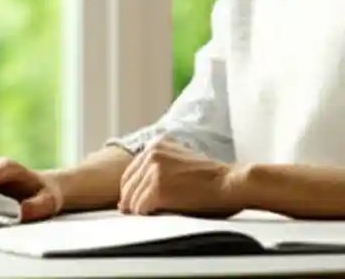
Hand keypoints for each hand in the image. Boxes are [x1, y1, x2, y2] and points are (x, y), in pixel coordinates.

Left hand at [118, 139, 244, 216]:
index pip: (132, 170)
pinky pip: (141, 206)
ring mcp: (154, 169)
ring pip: (132, 196)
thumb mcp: (182, 161)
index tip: (129, 201)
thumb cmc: (214, 178)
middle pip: (128, 182)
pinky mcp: (158, 188)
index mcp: (157, 144)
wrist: (233, 183)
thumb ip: (162, 166)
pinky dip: (144, 214)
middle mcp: (153, 152)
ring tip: (144, 217)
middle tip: (130, 212)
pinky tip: (152, 217)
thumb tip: (140, 187)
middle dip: (129, 199)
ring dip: (138, 209)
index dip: (129, 188)